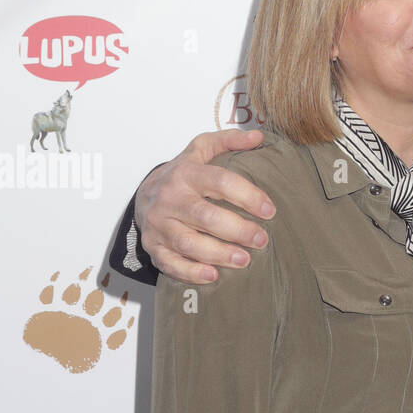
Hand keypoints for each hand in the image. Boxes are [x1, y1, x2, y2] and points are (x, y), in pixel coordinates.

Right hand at [134, 128, 274, 282]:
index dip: (247, 195)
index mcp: (185, 173)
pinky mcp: (153, 247)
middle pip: (205, 216)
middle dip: (237, 230)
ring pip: (188, 243)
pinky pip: (170, 264)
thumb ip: (228, 141)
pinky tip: (213, 275)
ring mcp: (159, 225)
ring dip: (218, 254)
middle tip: (261, 240)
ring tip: (244, 260)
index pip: (219, 181)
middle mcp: (170, 199)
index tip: (269, 210)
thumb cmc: (181, 175)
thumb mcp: (200, 150)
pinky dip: (191, 272)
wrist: (142, 193)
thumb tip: (258, 137)